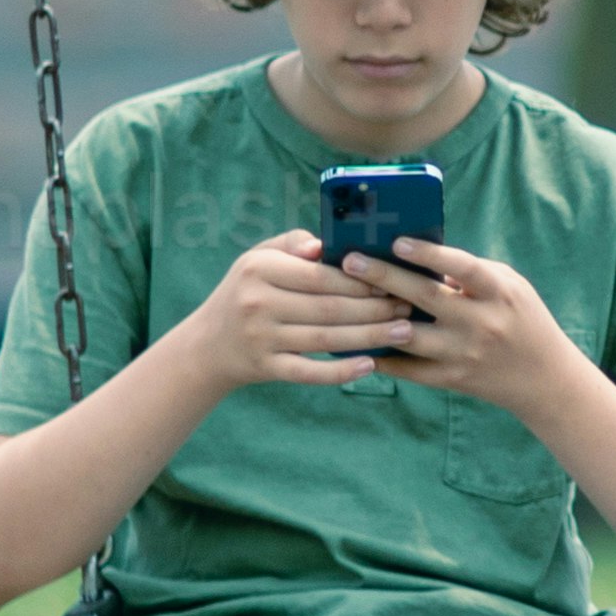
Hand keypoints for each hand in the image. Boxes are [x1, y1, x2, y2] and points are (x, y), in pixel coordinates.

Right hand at [204, 229, 403, 391]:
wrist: (207, 345)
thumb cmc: (245, 291)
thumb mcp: (256, 258)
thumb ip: (292, 243)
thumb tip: (324, 244)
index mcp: (259, 269)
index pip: (318, 275)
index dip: (358, 280)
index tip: (390, 282)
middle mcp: (258, 303)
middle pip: (328, 308)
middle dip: (374, 308)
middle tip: (407, 306)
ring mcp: (261, 338)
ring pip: (326, 339)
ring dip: (369, 336)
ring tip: (403, 331)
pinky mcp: (266, 368)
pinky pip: (308, 372)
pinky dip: (340, 371)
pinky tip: (370, 365)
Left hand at [333, 236, 565, 424]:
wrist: (543, 379)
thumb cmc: (523, 319)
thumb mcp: (511, 286)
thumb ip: (472, 271)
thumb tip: (421, 255)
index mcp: (499, 294)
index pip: (463, 268)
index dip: (430, 254)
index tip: (397, 241)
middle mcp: (481, 324)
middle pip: (427, 297)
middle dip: (385, 277)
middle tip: (350, 261)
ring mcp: (465, 354)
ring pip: (411, 336)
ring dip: (376, 319)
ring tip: (347, 301)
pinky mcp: (453, 380)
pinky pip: (410, 370)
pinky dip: (382, 358)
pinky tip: (355, 344)